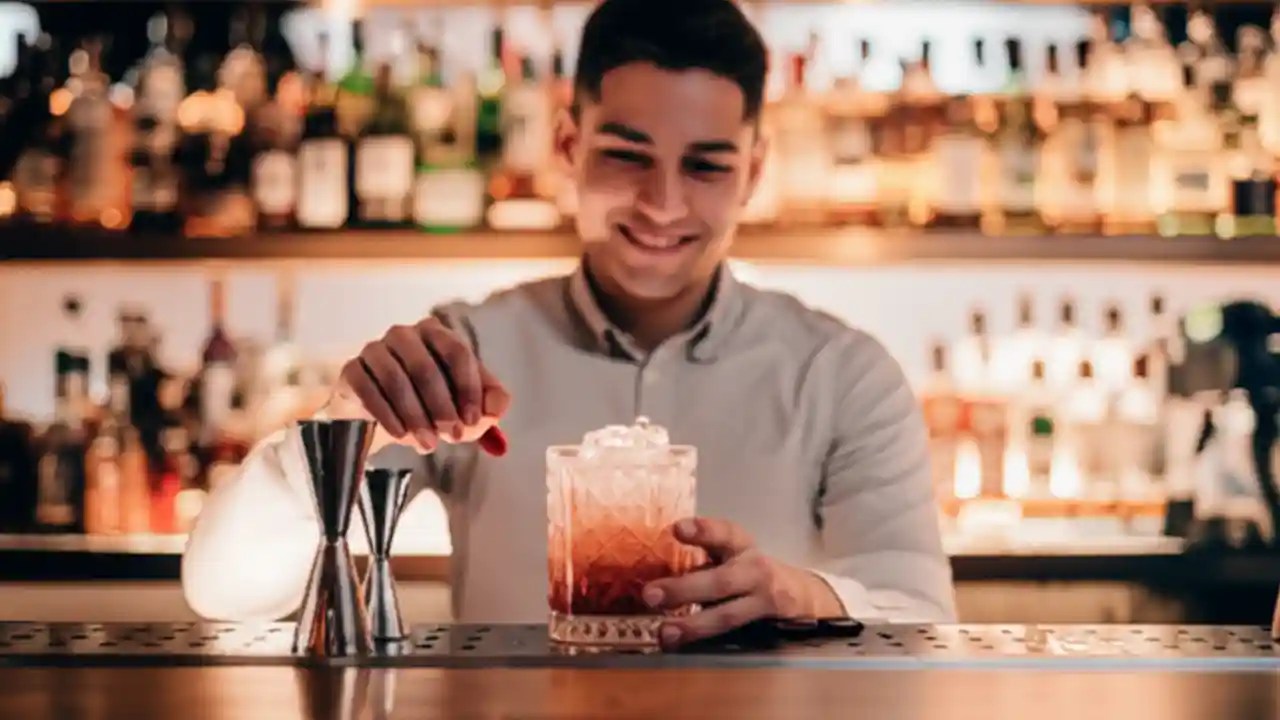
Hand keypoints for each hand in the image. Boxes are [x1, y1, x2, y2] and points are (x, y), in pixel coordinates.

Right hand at [333, 317, 510, 455]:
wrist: (381, 408)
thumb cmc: (430, 398)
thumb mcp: (465, 399)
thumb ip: (491, 401)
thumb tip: (498, 409)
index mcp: (437, 333)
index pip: (457, 353)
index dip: (468, 388)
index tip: (474, 421)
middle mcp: (404, 334)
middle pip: (425, 368)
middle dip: (442, 408)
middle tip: (453, 438)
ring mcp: (375, 349)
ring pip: (396, 381)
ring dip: (415, 417)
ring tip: (428, 445)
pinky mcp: (352, 370)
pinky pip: (369, 391)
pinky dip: (387, 416)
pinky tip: (401, 436)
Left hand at [642, 518, 844, 648]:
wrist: (801, 593)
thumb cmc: (751, 571)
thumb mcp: (733, 555)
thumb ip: (703, 561)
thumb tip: (658, 575)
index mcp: (741, 545)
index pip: (724, 533)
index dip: (703, 531)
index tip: (678, 528)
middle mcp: (754, 568)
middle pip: (720, 580)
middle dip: (684, 589)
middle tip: (650, 595)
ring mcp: (764, 598)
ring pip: (727, 614)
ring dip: (693, 625)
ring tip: (664, 632)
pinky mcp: (767, 622)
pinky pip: (733, 632)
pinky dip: (705, 638)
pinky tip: (680, 644)